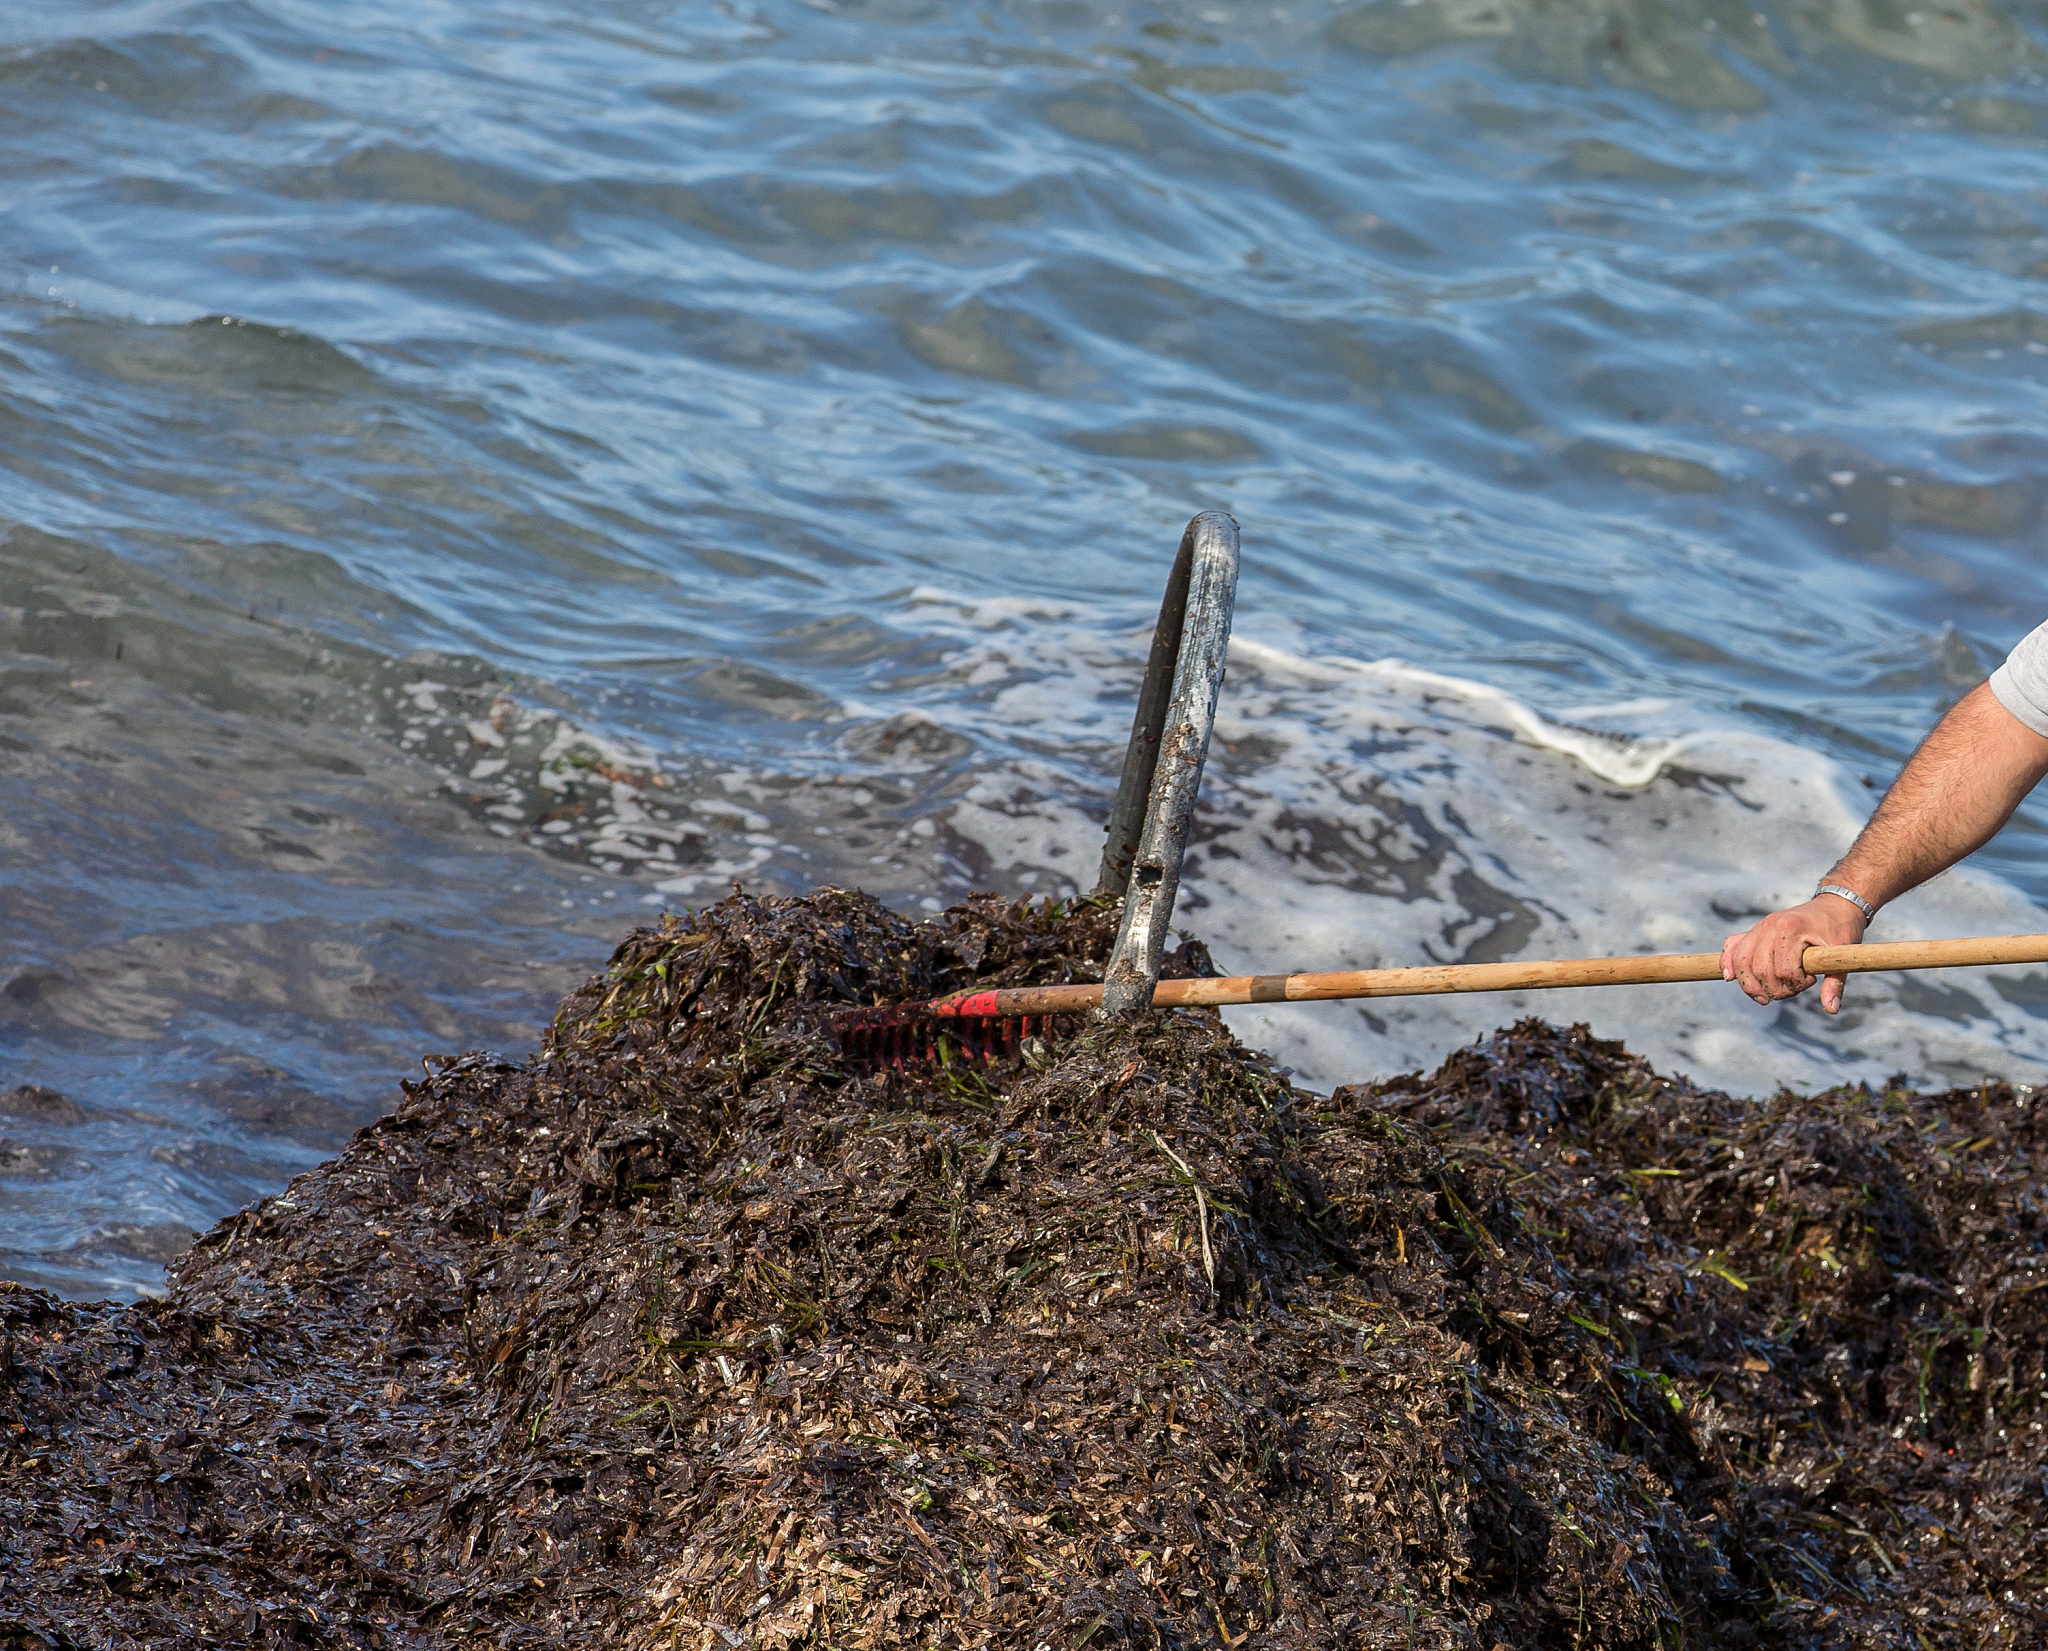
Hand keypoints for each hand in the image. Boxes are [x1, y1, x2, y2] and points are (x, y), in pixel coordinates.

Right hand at [1721, 895, 1867, 1012]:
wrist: (1835, 905)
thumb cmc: (1841, 929)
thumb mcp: (1843, 954)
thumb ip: (1835, 983)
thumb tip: (1831, 1010)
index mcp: (1790, 929)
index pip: (1782, 970)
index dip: (1795, 984)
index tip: (1811, 981)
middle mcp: (1768, 926)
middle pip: (1759, 969)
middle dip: (1774, 988)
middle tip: (1794, 989)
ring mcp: (1759, 927)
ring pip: (1741, 961)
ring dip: (1750, 985)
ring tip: (1767, 996)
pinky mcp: (1755, 930)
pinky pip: (1732, 946)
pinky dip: (1728, 962)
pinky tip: (1731, 977)